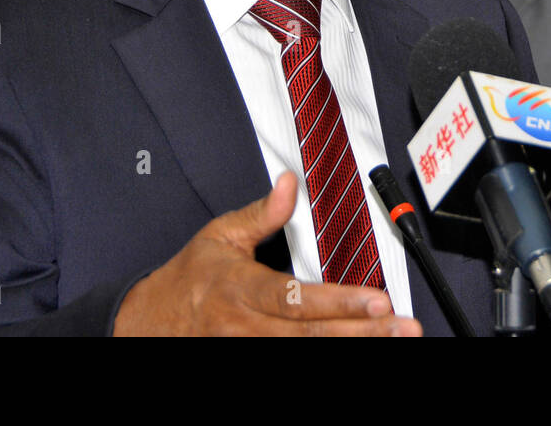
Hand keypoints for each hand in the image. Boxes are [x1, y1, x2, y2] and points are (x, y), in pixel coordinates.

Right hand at [112, 172, 421, 335]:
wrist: (146, 323)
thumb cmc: (189, 279)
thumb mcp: (219, 236)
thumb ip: (260, 214)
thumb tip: (289, 183)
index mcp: (241, 289)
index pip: (297, 298)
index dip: (340, 301)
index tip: (379, 299)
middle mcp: (245, 327)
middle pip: (311, 335)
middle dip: (363, 332)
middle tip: (404, 328)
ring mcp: (245, 352)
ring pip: (305, 356)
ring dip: (352, 348)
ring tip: (392, 342)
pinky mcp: (247, 363)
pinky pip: (291, 366)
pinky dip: (326, 363)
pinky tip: (357, 353)